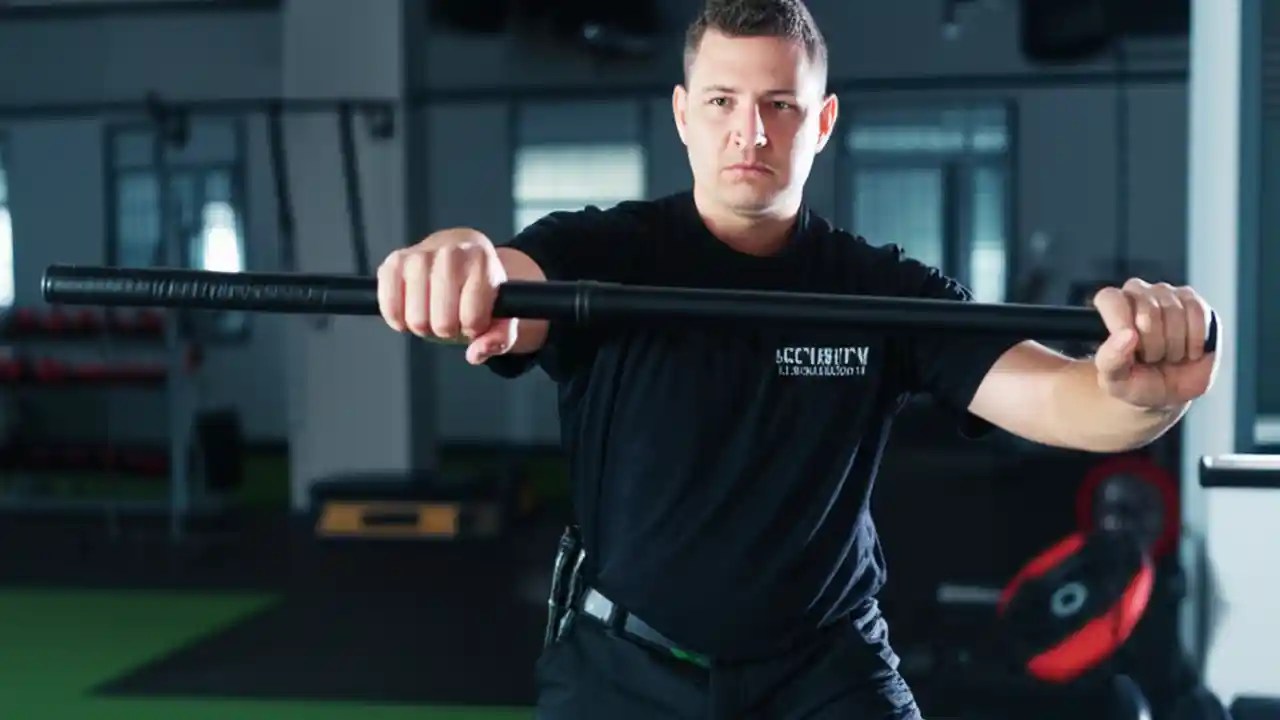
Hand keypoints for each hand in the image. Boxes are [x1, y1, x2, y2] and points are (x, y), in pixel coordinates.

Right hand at [377, 228, 517, 364]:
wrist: (460, 252)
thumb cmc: (478, 286)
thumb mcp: (502, 311)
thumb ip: (500, 338)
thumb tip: (476, 353)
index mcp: (482, 261)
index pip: (472, 318)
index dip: (473, 329)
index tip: (473, 318)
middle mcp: (450, 252)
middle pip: (442, 322)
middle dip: (447, 329)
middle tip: (451, 317)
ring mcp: (419, 255)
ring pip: (416, 318)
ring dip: (424, 325)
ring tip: (432, 313)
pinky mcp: (394, 262)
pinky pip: (389, 306)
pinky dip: (398, 318)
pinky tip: (410, 312)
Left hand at [1091, 278, 1218, 408]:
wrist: (1167, 392)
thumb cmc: (1134, 381)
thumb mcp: (1114, 378)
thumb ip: (1112, 357)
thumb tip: (1128, 334)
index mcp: (1111, 306)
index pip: (1110, 299)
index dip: (1121, 323)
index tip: (1131, 351)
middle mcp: (1137, 293)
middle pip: (1147, 309)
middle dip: (1153, 344)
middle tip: (1152, 359)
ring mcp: (1167, 294)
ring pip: (1175, 311)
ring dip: (1175, 345)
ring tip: (1168, 356)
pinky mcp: (1194, 301)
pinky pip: (1198, 313)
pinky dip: (1195, 340)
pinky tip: (1188, 351)